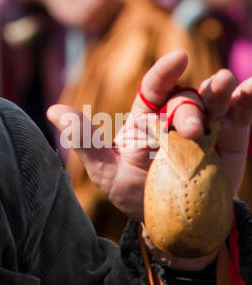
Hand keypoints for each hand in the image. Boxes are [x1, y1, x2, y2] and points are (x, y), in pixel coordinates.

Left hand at [47, 49, 251, 236]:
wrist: (171, 227)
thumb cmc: (134, 195)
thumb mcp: (106, 172)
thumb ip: (85, 141)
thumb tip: (53, 112)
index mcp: (147, 117)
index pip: (156, 87)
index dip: (166, 71)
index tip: (179, 58)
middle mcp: (177, 117)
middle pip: (186, 99)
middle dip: (189, 109)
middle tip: (191, 132)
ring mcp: (207, 128)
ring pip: (215, 101)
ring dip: (223, 90)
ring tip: (229, 83)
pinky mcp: (231, 143)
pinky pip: (242, 118)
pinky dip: (248, 100)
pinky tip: (251, 87)